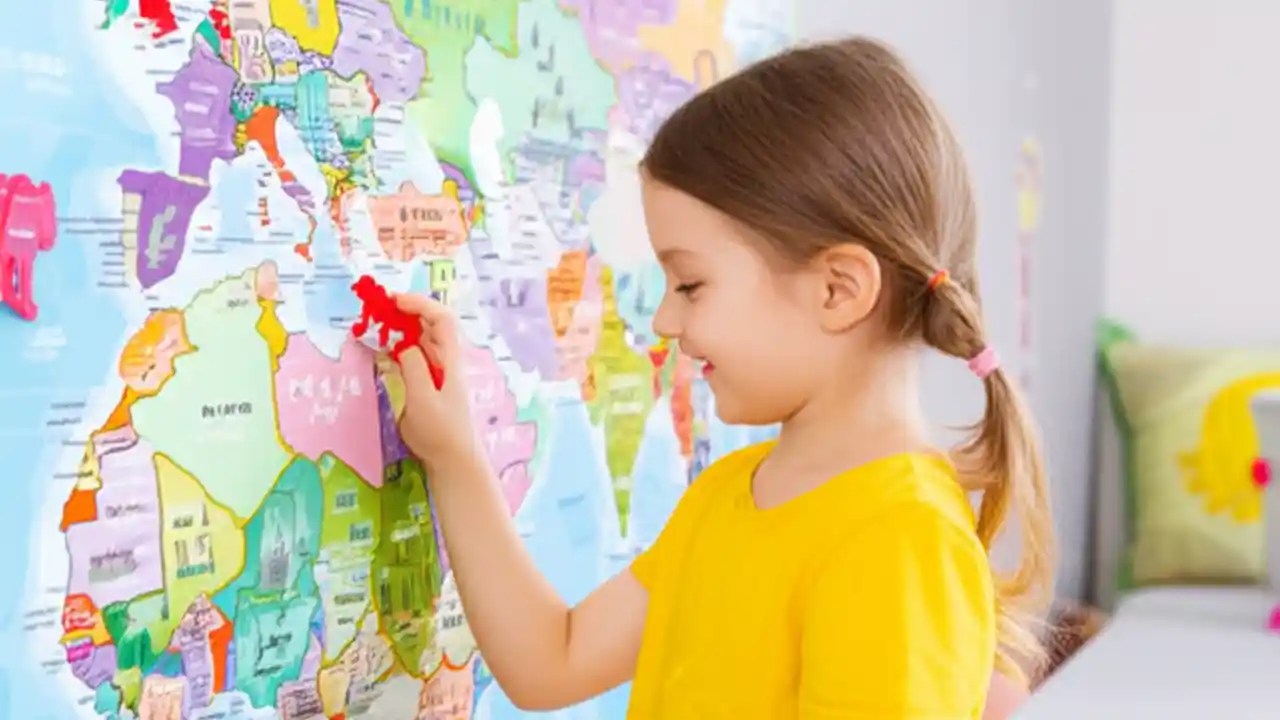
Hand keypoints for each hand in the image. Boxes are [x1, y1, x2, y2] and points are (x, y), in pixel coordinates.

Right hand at [392, 292, 480, 467]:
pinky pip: (415, 357)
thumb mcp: (423, 399)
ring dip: (401, 327)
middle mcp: (446, 361)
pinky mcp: (429, 385)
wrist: (454, 460)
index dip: (420, 304)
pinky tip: (383, 349)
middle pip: (430, 325)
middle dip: (407, 311)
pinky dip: (399, 347)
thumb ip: (414, 368)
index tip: (394, 301)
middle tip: (378, 308)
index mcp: (450, 360)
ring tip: (377, 323)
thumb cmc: (441, 432)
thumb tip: (405, 345)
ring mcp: (438, 372)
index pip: (441, 319)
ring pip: (421, 339)